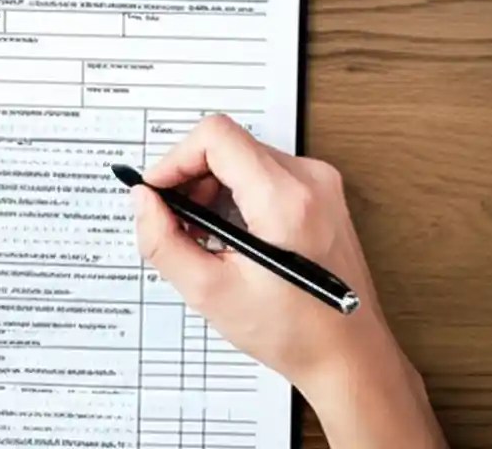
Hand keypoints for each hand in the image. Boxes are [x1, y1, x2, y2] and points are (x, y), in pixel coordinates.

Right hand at [133, 115, 444, 448]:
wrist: (348, 355)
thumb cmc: (295, 332)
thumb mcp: (210, 291)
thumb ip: (164, 241)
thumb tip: (143, 201)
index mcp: (285, 200)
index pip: (216, 136)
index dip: (176, 159)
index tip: (159, 190)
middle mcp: (309, 181)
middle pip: (228, 146)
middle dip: (191, 180)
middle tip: (177, 223)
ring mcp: (320, 185)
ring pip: (244, 158)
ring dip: (212, 190)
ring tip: (204, 236)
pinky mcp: (322, 194)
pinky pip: (264, 174)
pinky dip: (236, 197)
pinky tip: (230, 236)